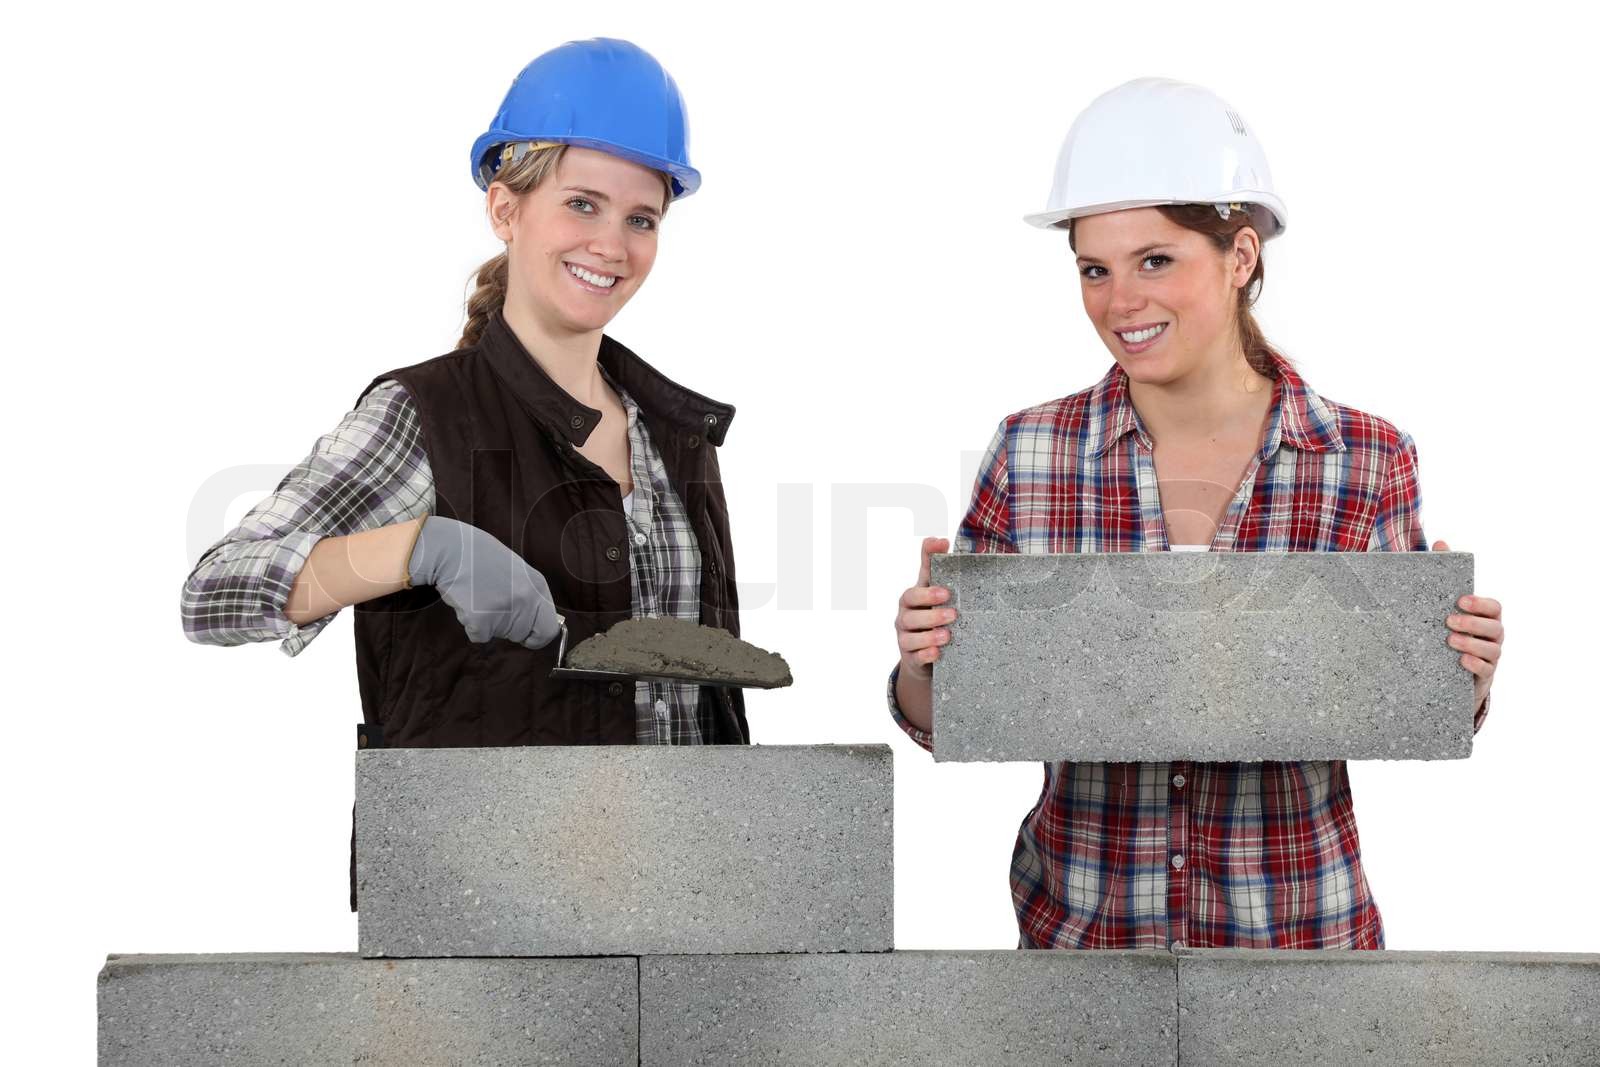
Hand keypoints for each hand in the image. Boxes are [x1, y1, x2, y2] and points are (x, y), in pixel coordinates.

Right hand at [407, 516, 561, 648]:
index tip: (527, 635)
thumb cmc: (483, 559)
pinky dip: (472, 625)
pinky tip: (469, 603)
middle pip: (521, 635)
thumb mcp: (518, 572)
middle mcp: (525, 600)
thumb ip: (530, 596)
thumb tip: (538, 622)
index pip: (548, 629)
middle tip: (493, 605)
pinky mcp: (480, 620)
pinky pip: (479, 636)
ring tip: (480, 598)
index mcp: (538, 587)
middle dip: (508, 628)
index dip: (536, 636)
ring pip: (500, 636)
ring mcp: (504, 610)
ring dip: (489, 624)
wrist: (452, 549)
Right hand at [895, 537, 956, 679]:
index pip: (915, 588)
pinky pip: (915, 656)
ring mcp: (906, 638)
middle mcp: (905, 616)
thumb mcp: (933, 593)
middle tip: (953, 612)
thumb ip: (934, 567)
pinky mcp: (911, 658)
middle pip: (910, 611)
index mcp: (913, 598)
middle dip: (931, 610)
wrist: (923, 655)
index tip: (944, 581)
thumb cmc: (930, 616)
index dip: (927, 581)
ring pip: (911, 636)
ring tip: (947, 635)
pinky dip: (926, 654)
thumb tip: (940, 539)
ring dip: (929, 634)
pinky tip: (937, 652)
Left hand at [1433, 539, 1502, 711]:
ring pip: (1492, 650)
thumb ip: (1445, 577)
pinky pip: (1486, 670)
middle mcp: (1492, 636)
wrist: (1451, 668)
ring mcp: (1490, 656)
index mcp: (1486, 617)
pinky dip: (1475, 664)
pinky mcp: (1484, 676)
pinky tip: (1461, 661)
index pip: (1494, 607)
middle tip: (1449, 620)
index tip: (1460, 600)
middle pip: (1495, 628)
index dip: (1481, 603)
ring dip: (1472, 644)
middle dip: (1474, 623)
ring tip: (1450, 640)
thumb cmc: (1451, 629)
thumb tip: (1439, 542)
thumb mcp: (1445, 605)